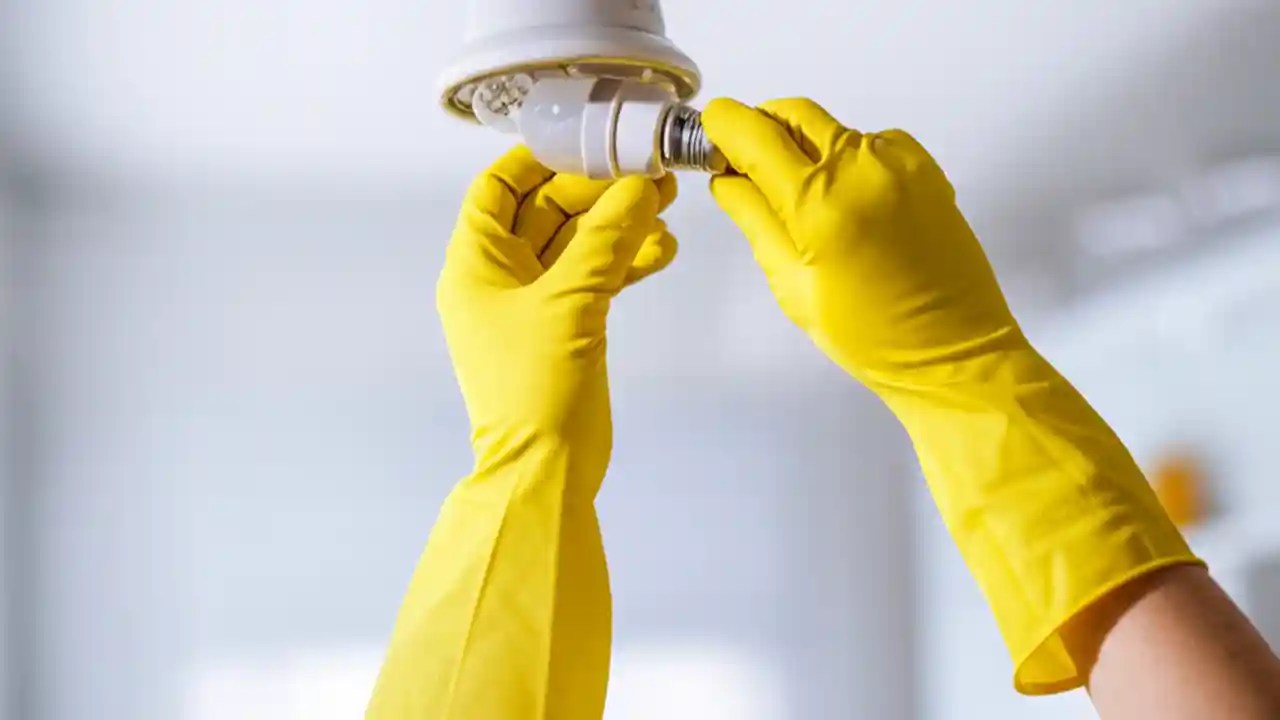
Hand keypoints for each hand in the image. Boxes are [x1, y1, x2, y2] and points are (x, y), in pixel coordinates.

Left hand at [366, 148, 675, 719]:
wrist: (545, 471)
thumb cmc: (537, 384)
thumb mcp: (571, 301)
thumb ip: (607, 238)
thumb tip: (640, 184)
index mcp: (475, 266)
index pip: (496, 190)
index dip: (534, 159)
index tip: (583, 139)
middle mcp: (500, 280)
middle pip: (544, 213)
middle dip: (596, 191)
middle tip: (647, 171)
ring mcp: (534, 307)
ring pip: (577, 247)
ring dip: (618, 225)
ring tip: (669, 202)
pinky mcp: (567, 331)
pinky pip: (594, 282)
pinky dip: (625, 264)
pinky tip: (664, 251)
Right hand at [703, 97, 1021, 383]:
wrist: (951, 350)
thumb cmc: (864, 335)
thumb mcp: (791, 286)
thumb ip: (754, 219)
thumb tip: (725, 176)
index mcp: (819, 202)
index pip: (753, 132)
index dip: (722, 126)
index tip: (710, 139)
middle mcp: (860, 166)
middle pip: (792, 113)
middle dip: (761, 129)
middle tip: (749, 167)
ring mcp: (898, 161)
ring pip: (831, 128)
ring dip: (804, 147)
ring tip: (806, 202)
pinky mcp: (925, 166)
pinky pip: (870, 143)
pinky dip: (847, 159)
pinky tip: (851, 205)